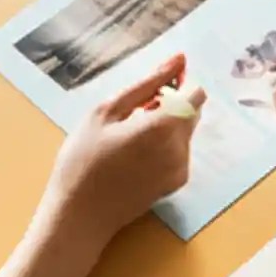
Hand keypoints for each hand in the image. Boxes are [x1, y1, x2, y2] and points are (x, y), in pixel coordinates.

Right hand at [37, 54, 206, 248]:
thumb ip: (147, 84)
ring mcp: (181, 169)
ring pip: (185, 130)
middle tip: (134, 109)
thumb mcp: (107, 112)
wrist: (79, 216)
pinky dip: (164, 143)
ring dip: (166, 123)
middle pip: (191, 111)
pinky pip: (179, 150)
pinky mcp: (176, 184)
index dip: (179, 83)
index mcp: (164, 127)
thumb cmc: (83, 160)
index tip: (155, 86)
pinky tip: (133, 152)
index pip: (196, 93)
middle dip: (170, 103)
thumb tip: (178, 60)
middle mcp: (180, 148)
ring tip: (128, 132)